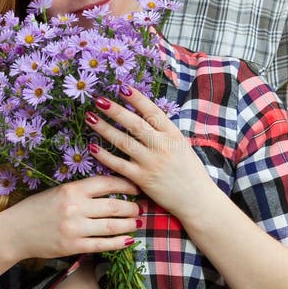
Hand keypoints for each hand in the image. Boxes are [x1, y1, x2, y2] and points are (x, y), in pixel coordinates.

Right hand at [5, 174, 140, 260]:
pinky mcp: (73, 246)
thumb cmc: (37, 209)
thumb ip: (82, 191)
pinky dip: (119, 242)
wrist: (15, 231)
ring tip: (137, 223)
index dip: (126, 185)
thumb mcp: (58, 192)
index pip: (106, 183)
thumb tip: (112, 191)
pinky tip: (128, 240)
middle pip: (114, 206)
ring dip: (129, 225)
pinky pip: (102, 245)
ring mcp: (74, 228)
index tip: (136, 189)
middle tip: (140, 208)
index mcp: (71, 189)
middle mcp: (74, 207)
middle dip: (132, 208)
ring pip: (112, 226)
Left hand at [85, 90, 211, 221]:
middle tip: (99, 100)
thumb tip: (145, 117)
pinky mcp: (142, 179)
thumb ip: (164, 133)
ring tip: (90, 118)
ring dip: (104, 128)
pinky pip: (119, 165)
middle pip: (134, 124)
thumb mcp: (182, 146)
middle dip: (115, 110)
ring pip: (123, 142)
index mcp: (173, 135)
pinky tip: (92, 147)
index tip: (123, 88)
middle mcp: (162, 146)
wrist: (197, 200)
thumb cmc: (190, 172)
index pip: (153, 112)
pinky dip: (104, 156)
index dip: (137, 99)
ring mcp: (151, 163)